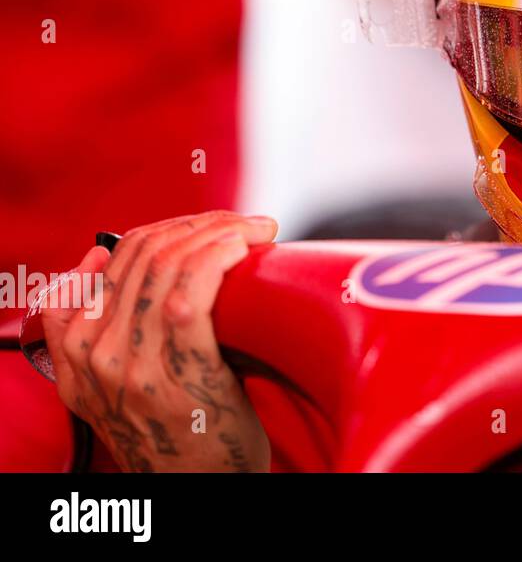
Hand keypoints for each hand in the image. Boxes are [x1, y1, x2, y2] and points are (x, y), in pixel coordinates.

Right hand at [43, 211, 277, 471]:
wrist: (199, 487)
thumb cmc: (173, 428)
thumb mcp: (105, 386)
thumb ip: (83, 329)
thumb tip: (93, 261)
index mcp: (78, 354)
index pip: (114, 260)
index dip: (165, 228)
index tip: (205, 224)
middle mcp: (99, 359)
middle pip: (145, 255)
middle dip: (201, 224)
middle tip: (241, 222)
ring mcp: (138, 368)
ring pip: (169, 265)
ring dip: (220, 232)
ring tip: (255, 229)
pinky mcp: (185, 374)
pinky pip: (193, 294)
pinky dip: (221, 256)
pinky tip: (245, 246)